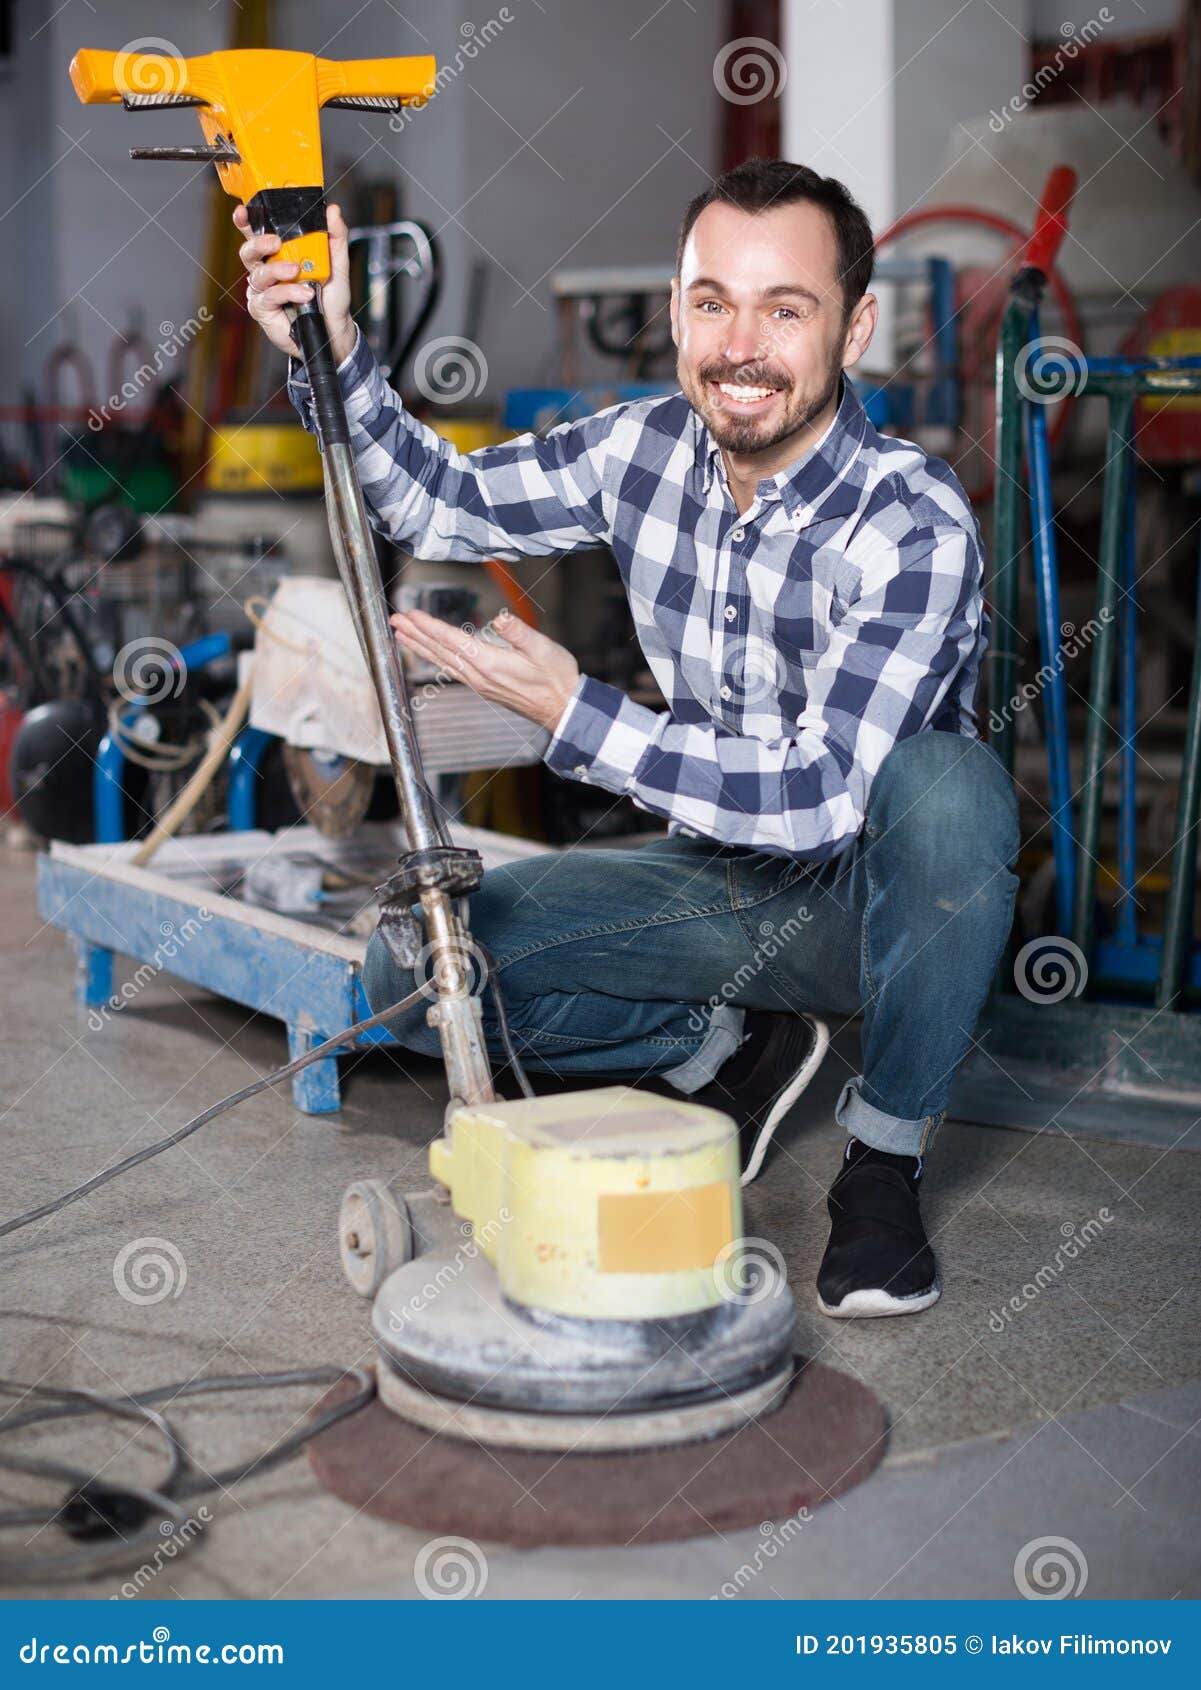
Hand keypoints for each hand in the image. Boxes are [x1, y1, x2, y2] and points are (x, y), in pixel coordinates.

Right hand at [233, 201, 354, 364]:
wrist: (335, 328)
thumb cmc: (330, 297)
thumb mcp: (337, 263)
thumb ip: (334, 236)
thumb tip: (333, 211)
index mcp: (279, 254)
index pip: (257, 233)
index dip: (246, 222)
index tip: (244, 211)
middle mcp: (267, 269)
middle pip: (248, 251)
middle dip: (259, 243)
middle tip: (276, 242)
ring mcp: (263, 290)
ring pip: (259, 274)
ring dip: (278, 270)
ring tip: (297, 272)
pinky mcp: (263, 309)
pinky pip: (269, 296)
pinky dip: (287, 292)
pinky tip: (303, 294)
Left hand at [391, 608, 579, 733]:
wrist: (563, 708)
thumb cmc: (556, 677)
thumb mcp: (544, 649)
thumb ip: (519, 633)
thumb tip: (500, 618)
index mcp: (490, 663)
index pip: (452, 640)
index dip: (429, 626)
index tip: (410, 614)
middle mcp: (478, 675)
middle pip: (440, 651)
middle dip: (415, 634)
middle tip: (394, 621)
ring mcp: (479, 684)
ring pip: (442, 662)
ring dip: (420, 647)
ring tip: (401, 636)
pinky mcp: (483, 687)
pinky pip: (451, 670)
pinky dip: (435, 658)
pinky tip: (430, 654)